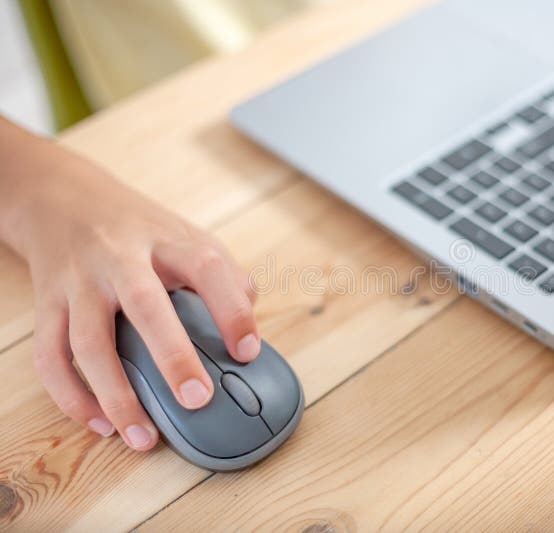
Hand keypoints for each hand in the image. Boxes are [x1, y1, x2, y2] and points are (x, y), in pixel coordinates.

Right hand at [0, 117, 259, 450]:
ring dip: (116, 394)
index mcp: (167, 240)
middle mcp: (120, 257)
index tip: (247, 351)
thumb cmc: (140, 230)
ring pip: (89, 340)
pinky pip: (51, 356)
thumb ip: (225, 278)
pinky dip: (72, 396)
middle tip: (198, 399)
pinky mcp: (47, 303)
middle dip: (172, 355)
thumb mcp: (188, 237)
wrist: (65, 198)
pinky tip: (100, 423)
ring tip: (143, 438)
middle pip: (145, 304)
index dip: (231, 310)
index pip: (207, 267)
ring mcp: (79, 280)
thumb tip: (248, 328)